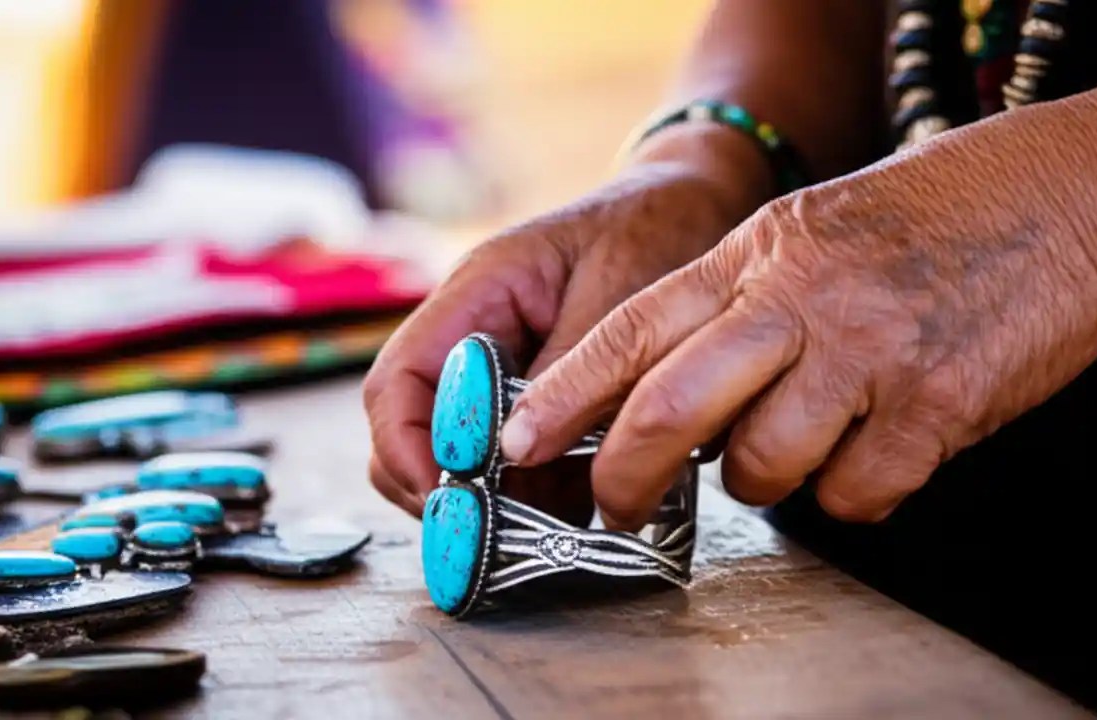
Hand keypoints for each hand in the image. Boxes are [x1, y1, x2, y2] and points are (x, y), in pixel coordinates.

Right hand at [363, 123, 771, 520]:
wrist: (699, 200)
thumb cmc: (657, 224)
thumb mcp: (620, 291)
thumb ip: (571, 370)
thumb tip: (520, 451)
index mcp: (476, 293)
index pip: (397, 382)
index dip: (407, 451)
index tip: (448, 503)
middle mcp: (476, 338)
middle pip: (417, 432)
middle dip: (445, 492)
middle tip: (496, 542)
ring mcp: (507, 371)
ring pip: (469, 458)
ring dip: (500, 504)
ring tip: (549, 542)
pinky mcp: (546, 399)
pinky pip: (524, 460)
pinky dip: (542, 497)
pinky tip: (582, 519)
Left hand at [499, 105, 1096, 529]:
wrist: (1071, 197)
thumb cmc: (934, 216)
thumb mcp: (811, 230)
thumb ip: (739, 302)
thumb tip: (677, 396)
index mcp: (758, 254)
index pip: (632, 331)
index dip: (564, 392)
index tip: (515, 438)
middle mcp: (800, 301)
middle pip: (672, 410)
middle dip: (626, 475)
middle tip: (614, 506)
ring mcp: (866, 356)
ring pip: (763, 469)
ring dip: (766, 482)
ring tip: (803, 448)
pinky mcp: (933, 408)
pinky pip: (856, 496)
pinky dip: (855, 493)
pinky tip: (881, 451)